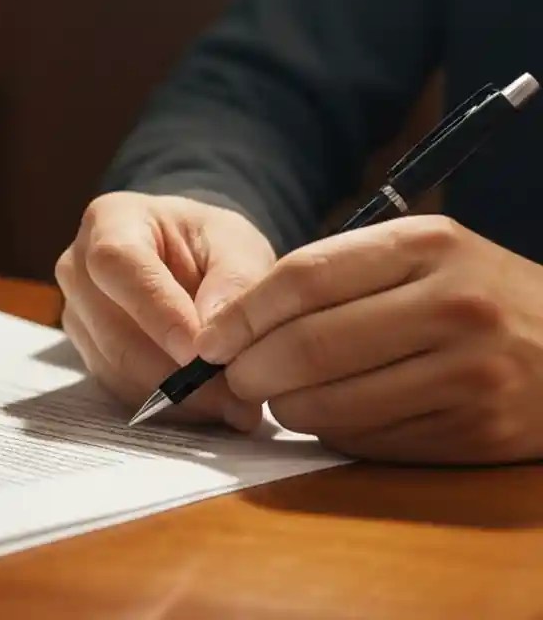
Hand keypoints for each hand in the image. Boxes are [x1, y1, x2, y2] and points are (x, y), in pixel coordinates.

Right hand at [55, 191, 274, 430]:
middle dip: (172, 370)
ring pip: (113, 365)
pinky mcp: (85, 351)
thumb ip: (234, 281)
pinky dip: (163, 404)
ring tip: (232, 406)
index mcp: (110, 221)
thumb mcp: (236, 243)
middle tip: (234, 397)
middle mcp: (77, 267)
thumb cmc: (208, 243)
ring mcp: (75, 312)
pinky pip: (117, 386)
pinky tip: (207, 406)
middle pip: (110, 327)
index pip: (117, 264)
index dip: (155, 311)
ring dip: (173, 395)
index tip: (200, 353)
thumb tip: (212, 339)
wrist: (187, 258)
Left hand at [198, 216, 542, 464]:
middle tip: (232, 378)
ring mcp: (469, 373)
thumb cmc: (477, 296)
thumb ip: (336, 274)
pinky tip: (336, 416)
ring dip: (285, 408)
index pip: (303, 278)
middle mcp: (452, 305)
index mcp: (428, 246)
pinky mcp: (474, 431)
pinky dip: (333, 433)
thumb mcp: (422, 256)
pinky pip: (368, 440)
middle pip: (307, 346)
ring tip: (280, 398)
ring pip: (330, 403)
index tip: (208, 338)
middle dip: (249, 369)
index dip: (241, 313)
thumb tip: (233, 320)